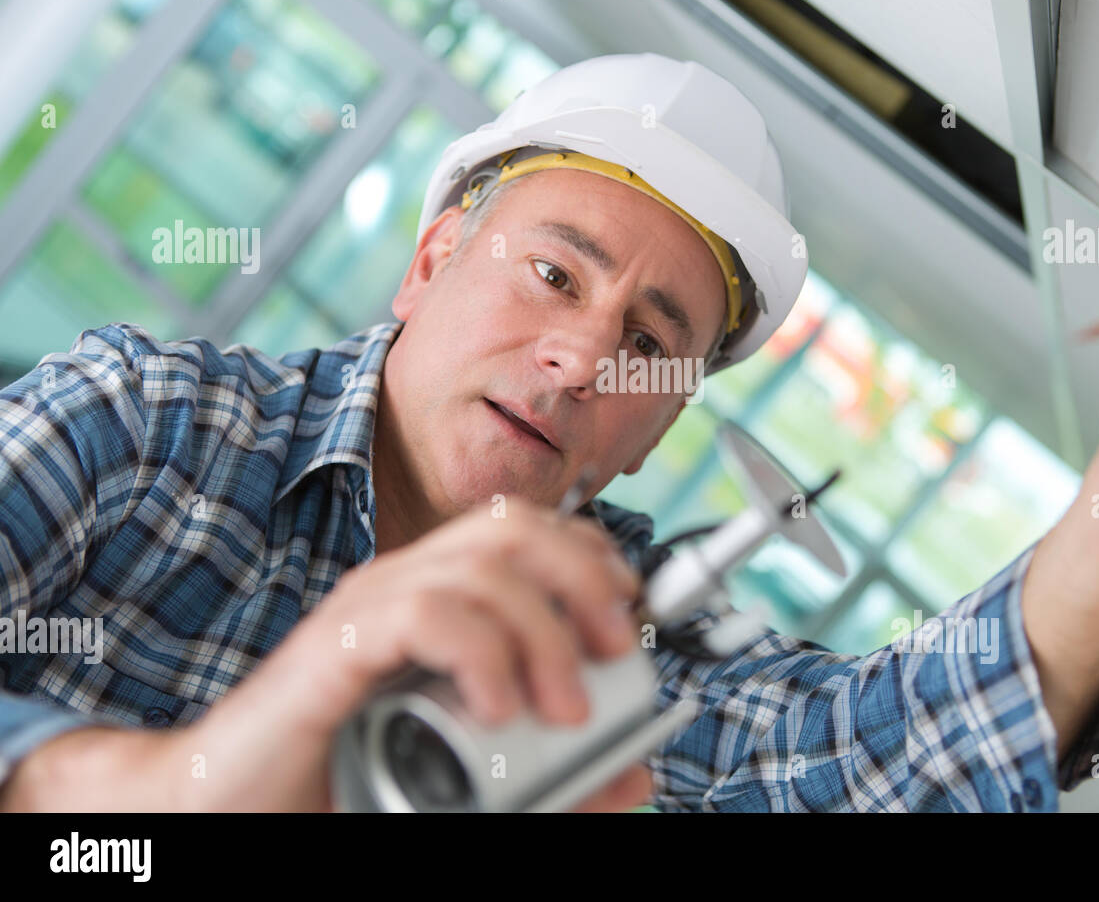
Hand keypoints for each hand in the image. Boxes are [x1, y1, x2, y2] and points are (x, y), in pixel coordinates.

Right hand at [165, 496, 649, 811]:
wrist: (222, 810)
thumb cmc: (344, 783)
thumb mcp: (474, 784)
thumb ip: (555, 785)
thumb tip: (635, 777)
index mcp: (437, 600)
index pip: (529, 533)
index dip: (592, 557)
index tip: (629, 616)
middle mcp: (403, 587)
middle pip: (515, 529)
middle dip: (585, 576)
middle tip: (618, 652)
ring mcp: (366, 610)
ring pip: (481, 565)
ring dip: (544, 631)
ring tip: (565, 709)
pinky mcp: (333, 649)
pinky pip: (423, 612)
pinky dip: (479, 652)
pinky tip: (493, 708)